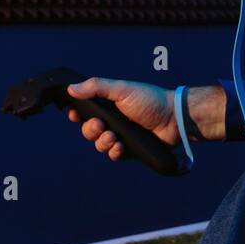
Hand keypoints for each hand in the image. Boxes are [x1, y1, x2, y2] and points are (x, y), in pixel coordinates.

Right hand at [65, 78, 228, 159]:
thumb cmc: (150, 100)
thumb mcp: (122, 89)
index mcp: (109, 105)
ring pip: (99, 145)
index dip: (76, 114)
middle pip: (88, 131)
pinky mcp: (130, 150)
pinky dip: (114, 152)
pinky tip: (120, 146)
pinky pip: (113, 155)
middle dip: (90, 130)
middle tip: (100, 126)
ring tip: (113, 137)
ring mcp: (121, 136)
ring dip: (102, 142)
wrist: (173, 118)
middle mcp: (113, 121)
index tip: (74, 114)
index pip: (85, 111)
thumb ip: (96, 87)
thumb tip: (71, 88)